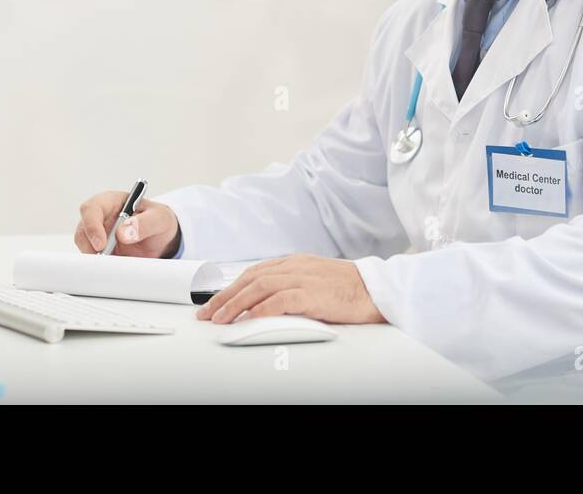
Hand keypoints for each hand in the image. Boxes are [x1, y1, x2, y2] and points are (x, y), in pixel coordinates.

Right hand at [74, 191, 179, 257]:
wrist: (162, 239)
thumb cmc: (159, 221)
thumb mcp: (160, 218)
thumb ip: (145, 223)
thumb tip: (123, 233)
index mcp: (112, 202)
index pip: (92, 208)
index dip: (92, 225)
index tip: (101, 243)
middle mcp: (101, 218)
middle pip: (83, 231)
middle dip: (90, 247)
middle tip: (106, 259)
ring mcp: (98, 236)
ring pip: (85, 248)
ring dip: (95, 258)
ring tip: (115, 264)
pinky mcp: (100, 252)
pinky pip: (93, 260)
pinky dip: (100, 267)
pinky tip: (114, 269)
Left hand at [197, 254, 385, 324]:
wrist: (376, 289)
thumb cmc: (349, 290)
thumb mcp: (315, 282)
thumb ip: (293, 287)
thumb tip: (267, 304)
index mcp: (295, 262)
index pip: (254, 272)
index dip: (231, 287)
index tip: (214, 303)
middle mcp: (295, 266)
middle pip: (250, 278)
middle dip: (224, 296)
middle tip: (206, 314)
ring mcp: (304, 277)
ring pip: (259, 287)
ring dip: (235, 304)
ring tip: (220, 319)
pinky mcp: (312, 293)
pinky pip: (280, 300)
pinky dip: (260, 309)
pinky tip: (248, 319)